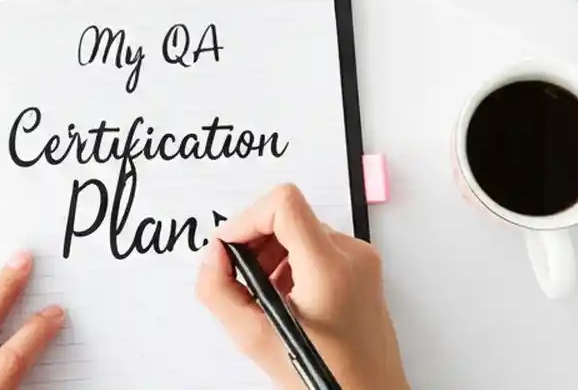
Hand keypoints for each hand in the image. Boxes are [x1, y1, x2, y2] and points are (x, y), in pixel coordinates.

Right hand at [197, 184, 409, 389]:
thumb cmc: (325, 377)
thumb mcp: (255, 338)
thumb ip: (219, 290)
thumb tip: (213, 254)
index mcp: (329, 269)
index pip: (284, 204)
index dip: (247, 219)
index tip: (230, 245)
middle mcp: (352, 255)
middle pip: (290, 215)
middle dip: (255, 240)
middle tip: (241, 277)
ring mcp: (362, 259)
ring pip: (302, 229)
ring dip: (272, 253)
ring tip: (265, 294)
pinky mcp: (364, 267)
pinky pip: (318, 245)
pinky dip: (293, 262)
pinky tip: (286, 297)